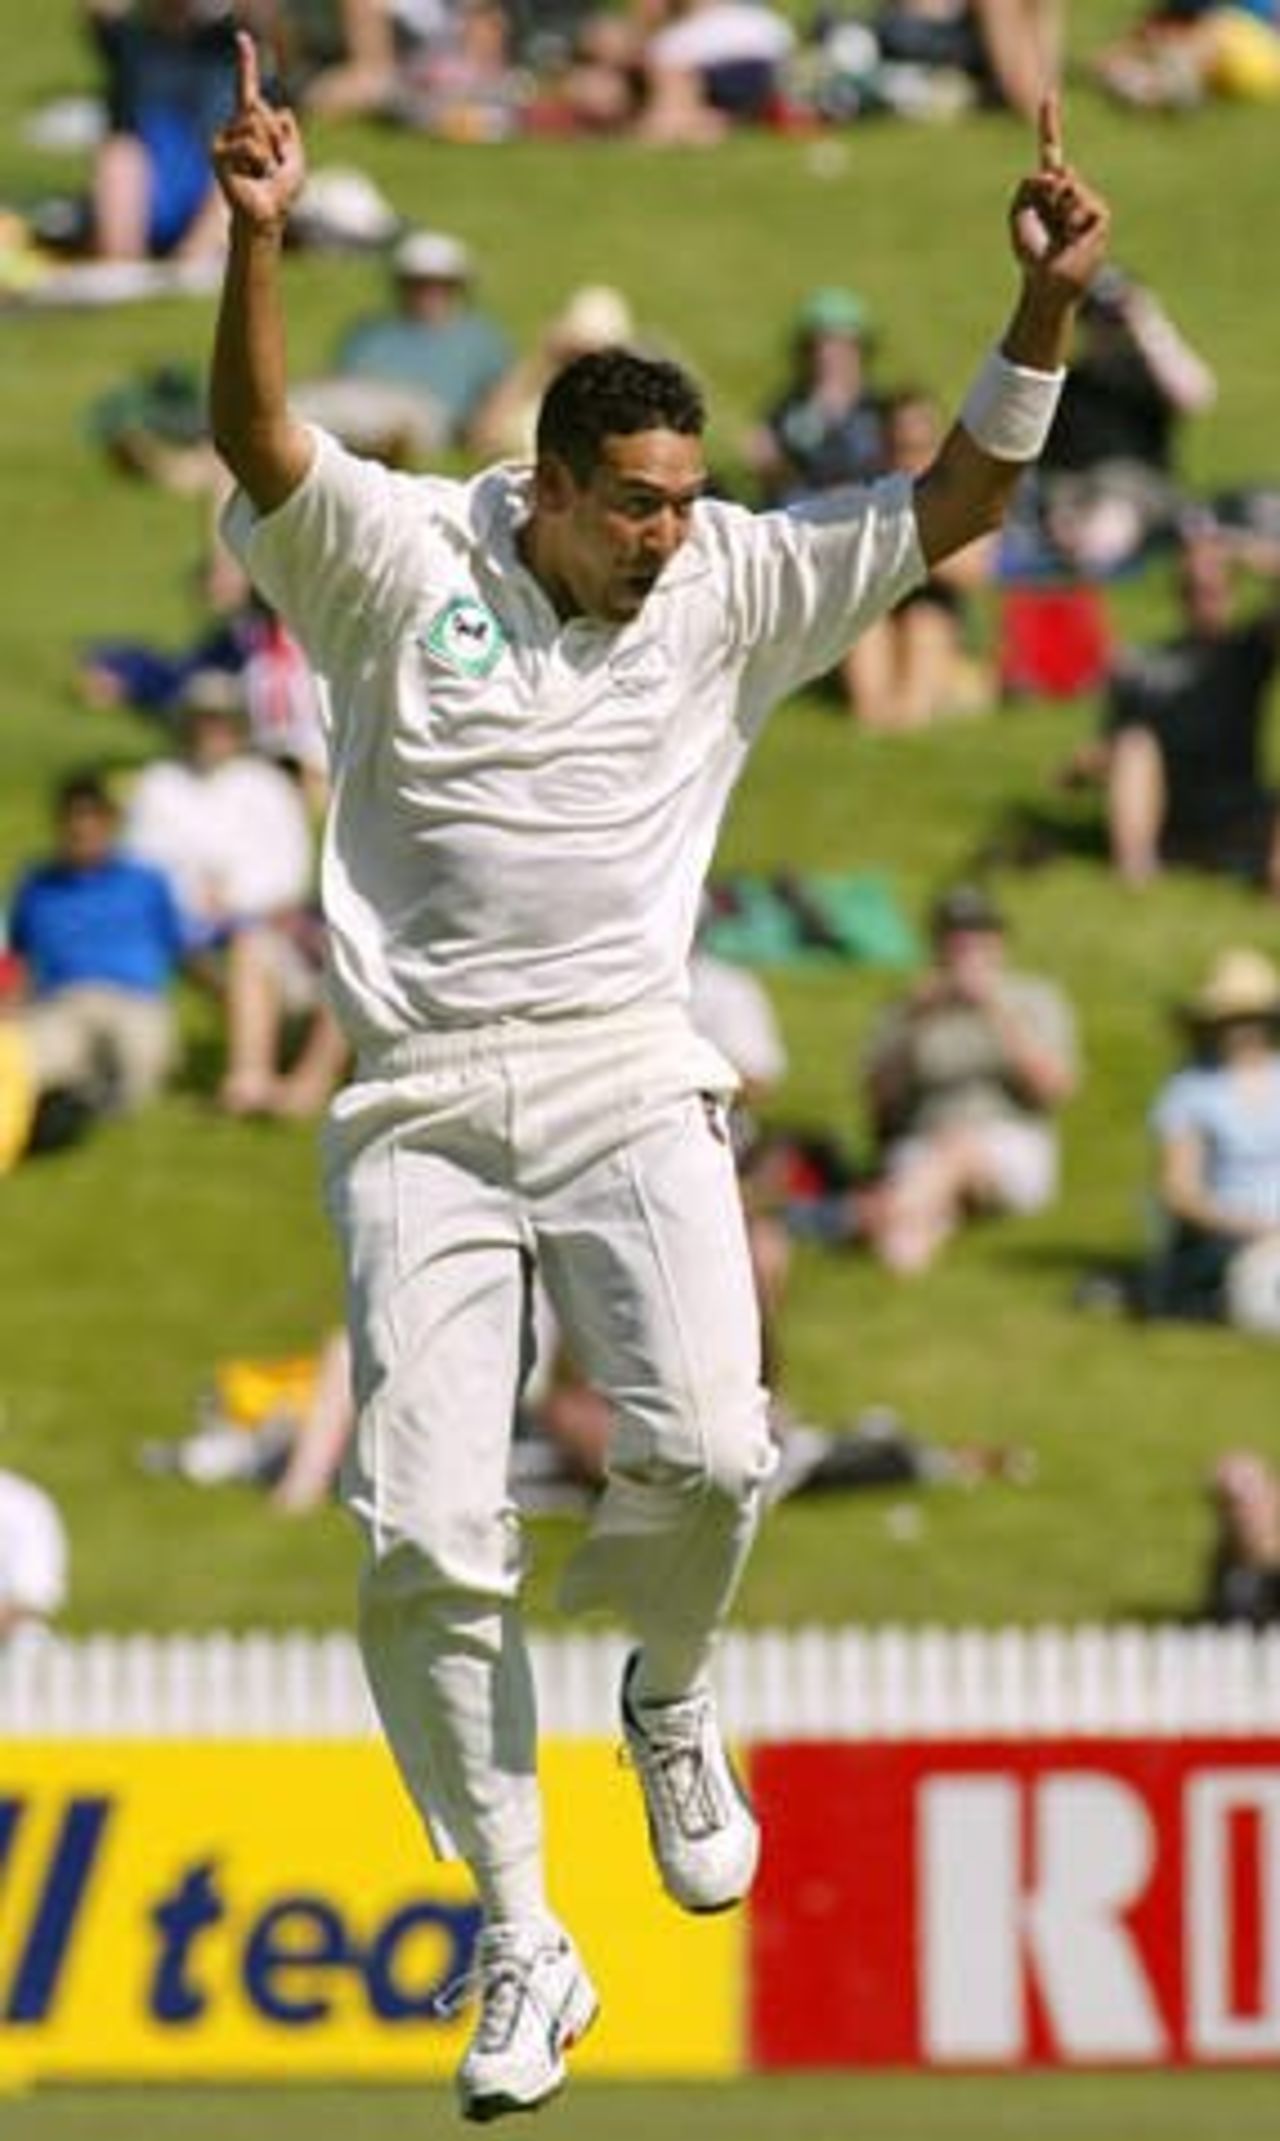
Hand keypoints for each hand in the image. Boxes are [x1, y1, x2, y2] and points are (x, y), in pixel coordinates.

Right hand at [211, 31, 304, 232]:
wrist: (268, 216)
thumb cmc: (281, 193)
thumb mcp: (296, 159)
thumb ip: (290, 134)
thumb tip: (283, 111)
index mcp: (252, 127)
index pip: (246, 89)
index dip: (246, 63)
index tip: (243, 37)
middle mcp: (234, 128)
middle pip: (260, 109)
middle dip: (277, 138)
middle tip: (273, 164)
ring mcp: (224, 140)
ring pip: (256, 125)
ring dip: (270, 151)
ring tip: (263, 171)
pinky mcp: (217, 154)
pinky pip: (248, 143)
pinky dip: (259, 159)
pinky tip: (254, 174)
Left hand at [1009, 94, 1109, 303]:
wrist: (1046, 284)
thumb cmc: (1032, 255)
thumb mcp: (1018, 213)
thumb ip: (1029, 184)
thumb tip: (1057, 172)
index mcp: (1051, 190)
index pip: (1052, 150)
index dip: (1050, 123)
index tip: (1049, 94)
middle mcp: (1072, 192)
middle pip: (1053, 170)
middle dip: (1040, 195)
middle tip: (1043, 225)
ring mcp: (1089, 202)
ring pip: (1067, 184)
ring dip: (1055, 208)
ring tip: (1058, 235)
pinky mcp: (1101, 216)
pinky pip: (1081, 199)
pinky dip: (1070, 215)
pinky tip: (1071, 236)